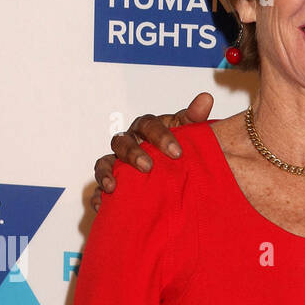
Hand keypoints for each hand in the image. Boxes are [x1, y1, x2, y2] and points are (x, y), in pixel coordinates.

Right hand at [91, 92, 213, 209]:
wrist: (174, 168)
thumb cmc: (177, 146)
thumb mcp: (188, 132)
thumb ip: (194, 118)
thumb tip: (206, 98)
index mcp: (146, 128)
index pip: (148, 124)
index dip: (160, 136)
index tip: (177, 152)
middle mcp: (129, 143)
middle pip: (122, 141)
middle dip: (133, 153)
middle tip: (148, 167)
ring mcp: (118, 163)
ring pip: (104, 163)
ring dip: (106, 173)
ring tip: (112, 187)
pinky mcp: (113, 183)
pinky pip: (99, 189)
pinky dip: (97, 196)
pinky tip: (100, 206)